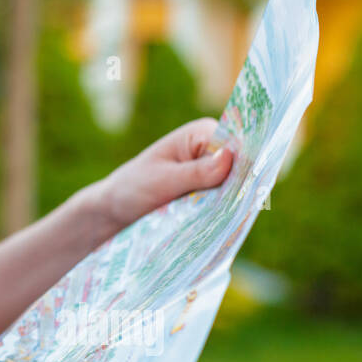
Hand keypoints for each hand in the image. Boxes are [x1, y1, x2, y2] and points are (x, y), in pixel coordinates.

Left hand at [101, 118, 234, 229]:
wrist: (114, 210)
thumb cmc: (132, 187)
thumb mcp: (163, 180)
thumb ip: (196, 172)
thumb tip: (229, 156)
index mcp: (204, 132)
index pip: (239, 147)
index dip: (247, 169)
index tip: (246, 193)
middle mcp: (214, 149)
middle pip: (243, 170)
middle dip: (239, 192)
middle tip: (228, 214)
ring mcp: (214, 173)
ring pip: (237, 191)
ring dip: (230, 207)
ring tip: (219, 224)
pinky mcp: (211, 194)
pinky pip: (226, 205)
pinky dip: (222, 216)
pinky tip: (218, 229)